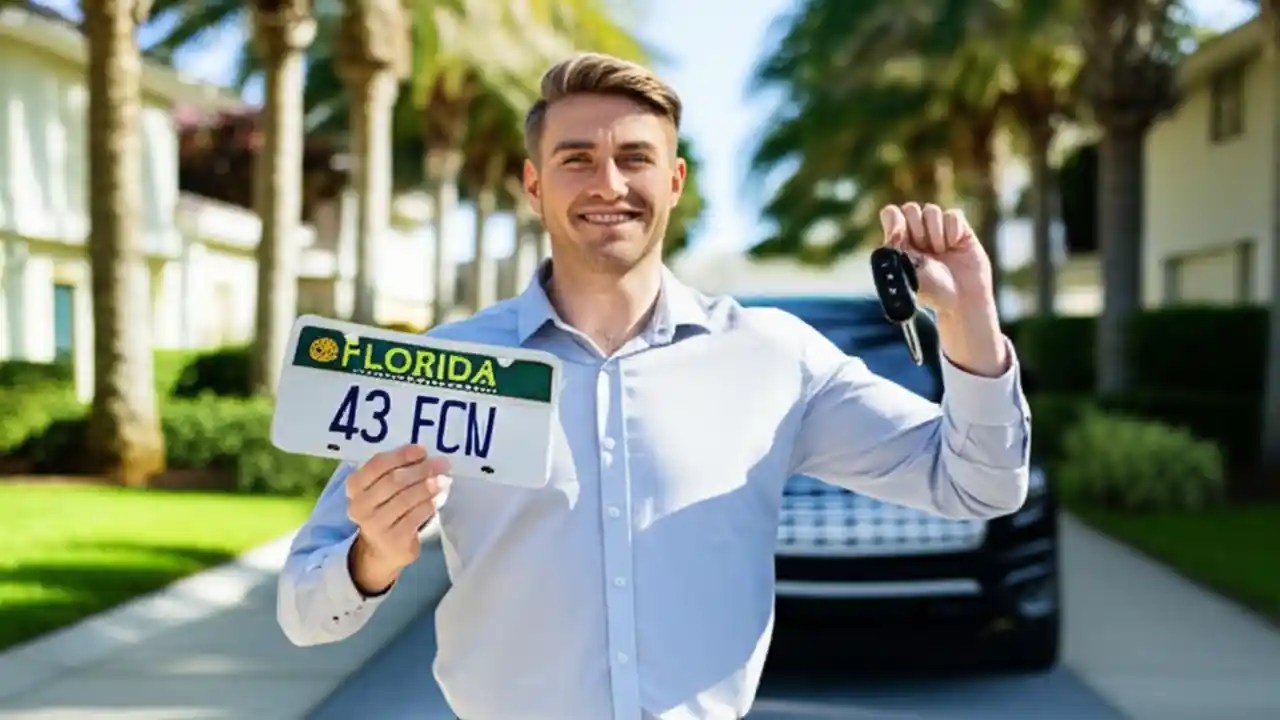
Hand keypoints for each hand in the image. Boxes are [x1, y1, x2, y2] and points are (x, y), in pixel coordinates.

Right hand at [345, 444, 449, 593]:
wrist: (380, 550)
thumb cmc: (384, 509)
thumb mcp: (380, 489)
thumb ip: (395, 470)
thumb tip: (423, 455)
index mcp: (355, 486)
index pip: (377, 465)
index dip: (401, 456)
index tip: (422, 450)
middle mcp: (360, 506)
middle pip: (393, 481)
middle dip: (420, 470)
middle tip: (441, 463)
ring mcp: (375, 525)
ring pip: (405, 499)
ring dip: (427, 487)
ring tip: (443, 479)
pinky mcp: (393, 540)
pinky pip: (415, 517)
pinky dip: (429, 505)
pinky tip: (439, 498)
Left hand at [878, 202, 993, 316]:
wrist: (962, 300)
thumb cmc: (932, 292)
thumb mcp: (906, 272)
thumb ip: (895, 249)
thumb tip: (894, 227)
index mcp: (900, 242)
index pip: (891, 213)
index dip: (895, 220)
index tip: (901, 237)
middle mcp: (918, 233)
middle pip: (910, 208)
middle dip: (917, 229)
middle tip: (925, 250)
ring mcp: (939, 230)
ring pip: (931, 210)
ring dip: (935, 233)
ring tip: (941, 252)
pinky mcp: (960, 229)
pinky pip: (952, 214)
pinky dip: (952, 230)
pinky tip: (954, 246)